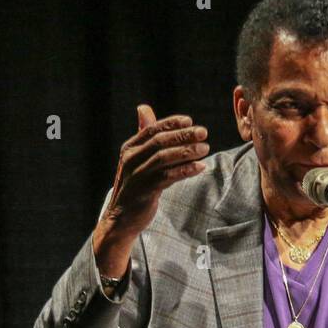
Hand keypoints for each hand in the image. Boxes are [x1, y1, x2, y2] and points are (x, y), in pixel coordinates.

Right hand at [93, 104, 208, 278]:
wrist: (122, 218)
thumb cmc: (135, 185)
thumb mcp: (136, 158)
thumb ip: (143, 135)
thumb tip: (143, 108)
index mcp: (129, 149)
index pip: (152, 130)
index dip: (171, 123)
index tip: (190, 120)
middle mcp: (131, 160)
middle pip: (160, 142)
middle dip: (183, 135)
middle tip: (203, 133)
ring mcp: (137, 176)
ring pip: (164, 158)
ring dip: (187, 151)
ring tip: (205, 149)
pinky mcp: (145, 191)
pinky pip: (168, 177)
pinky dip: (185, 170)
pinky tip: (200, 167)